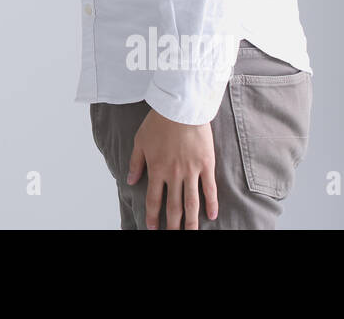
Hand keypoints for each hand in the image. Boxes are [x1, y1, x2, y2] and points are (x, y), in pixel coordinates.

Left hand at [128, 107, 218, 228]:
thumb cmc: (158, 122)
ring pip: (192, 202)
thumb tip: (131, 181)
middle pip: (174, 206)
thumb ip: (135, 163)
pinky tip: (212, 216)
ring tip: (191, 233)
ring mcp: (191, 171)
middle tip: (173, 235)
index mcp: (156, 169)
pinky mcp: (206, 164)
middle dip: (173, 224)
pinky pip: (209, 188)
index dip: (153, 216)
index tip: (152, 228)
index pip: (154, 199)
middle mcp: (174, 174)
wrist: (180, 107)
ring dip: (191, 221)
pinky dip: (211, 203)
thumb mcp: (140, 141)